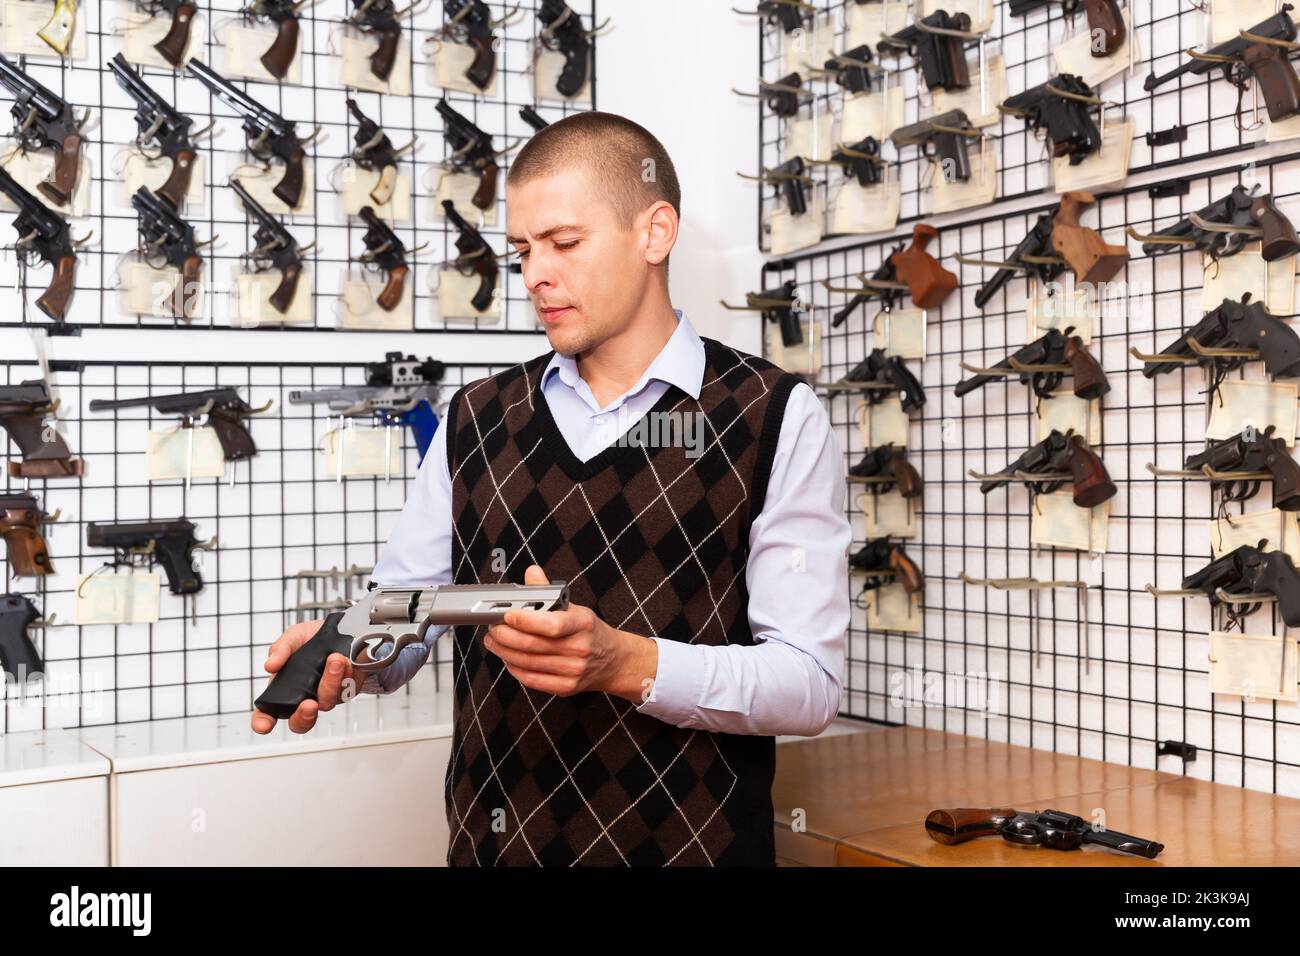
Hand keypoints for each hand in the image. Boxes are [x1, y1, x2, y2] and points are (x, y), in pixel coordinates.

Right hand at [250, 618, 362, 734]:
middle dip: (304, 717)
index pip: (268, 712)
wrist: (343, 628)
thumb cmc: (313, 638)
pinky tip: (345, 659)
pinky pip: (346, 690)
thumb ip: (280, 649)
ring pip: (327, 702)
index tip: (263, 725)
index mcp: (284, 688)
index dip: (263, 722)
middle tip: (308, 704)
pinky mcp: (346, 691)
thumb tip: (270, 665)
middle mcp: (304, 696)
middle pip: (301, 722)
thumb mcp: (294, 637)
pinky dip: (346, 672)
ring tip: (334, 660)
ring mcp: (325, 696)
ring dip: (331, 682)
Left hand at [483, 565, 657, 702]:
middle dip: (504, 636)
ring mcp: (573, 671)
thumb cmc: (589, 632)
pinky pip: (530, 679)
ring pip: (527, 663)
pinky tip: (508, 658)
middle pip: (532, 645)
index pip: (551, 624)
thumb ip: (549, 592)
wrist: (612, 660)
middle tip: (493, 628)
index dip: (524, 621)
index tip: (507, 615)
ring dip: (504, 651)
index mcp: (583, 624)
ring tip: (494, 641)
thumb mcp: (576, 608)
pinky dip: (514, 668)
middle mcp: (579, 649)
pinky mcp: (565, 687)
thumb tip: (532, 573)